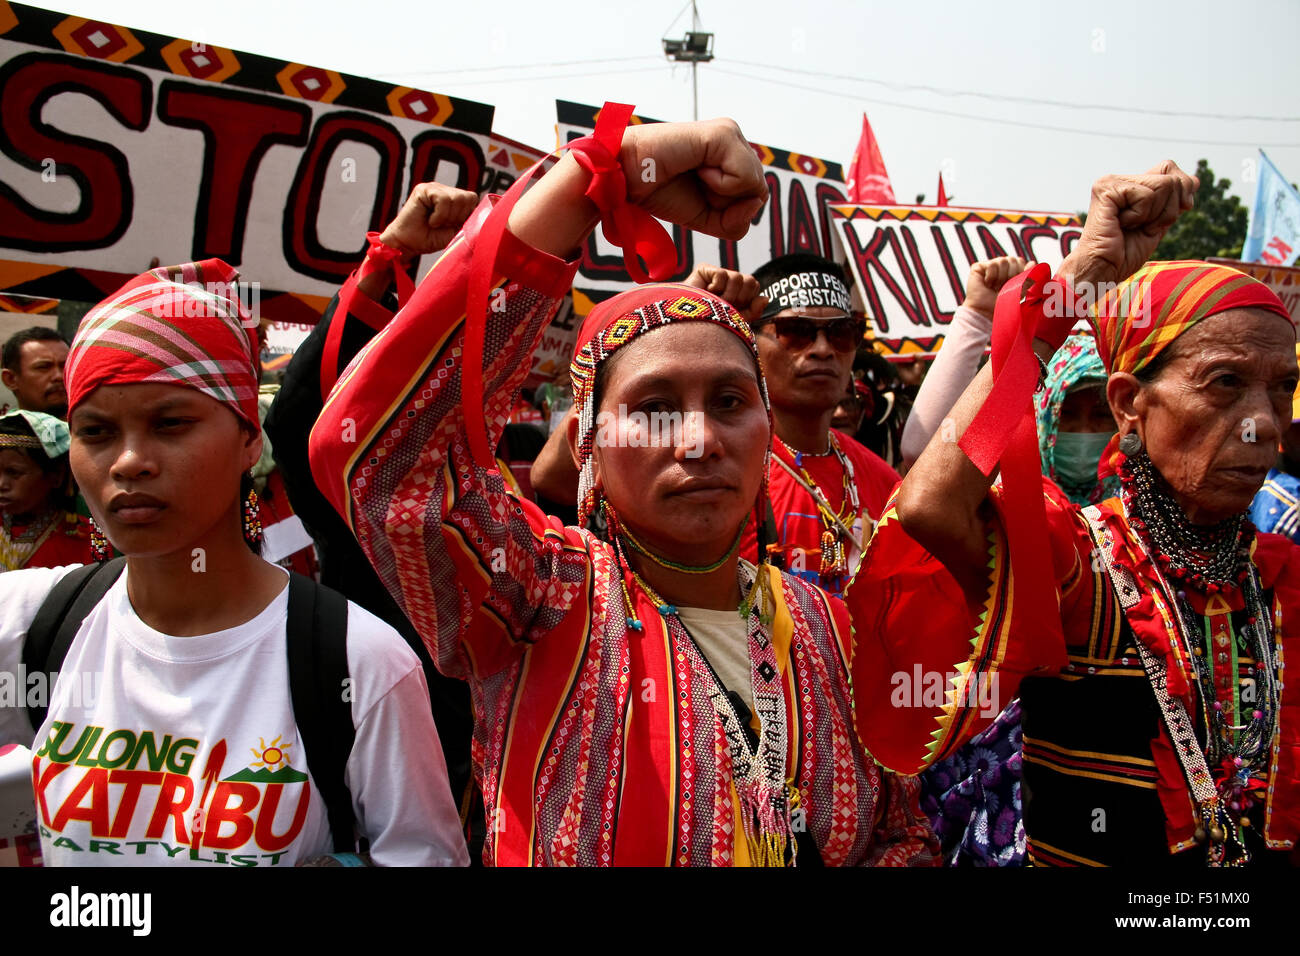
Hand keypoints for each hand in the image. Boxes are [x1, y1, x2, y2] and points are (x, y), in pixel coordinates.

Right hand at [378, 182, 479, 260]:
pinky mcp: (425, 189)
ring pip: (457, 198)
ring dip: (447, 217)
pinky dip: (439, 216)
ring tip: (435, 223)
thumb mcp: (456, 232)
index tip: (453, 227)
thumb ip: (469, 223)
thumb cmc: (430, 239)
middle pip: (468, 197)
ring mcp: (435, 188)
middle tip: (443, 225)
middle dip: (458, 217)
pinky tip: (430, 220)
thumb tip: (486, 219)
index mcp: (455, 200)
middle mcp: (446, 191)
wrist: (408, 245)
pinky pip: (443, 200)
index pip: (473, 200)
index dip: (467, 216)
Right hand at [620, 118, 767, 239]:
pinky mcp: (724, 134)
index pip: (755, 197)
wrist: (625, 175)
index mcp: (731, 157)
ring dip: (722, 195)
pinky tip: (698, 169)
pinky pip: (745, 177)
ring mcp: (730, 133)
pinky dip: (720, 186)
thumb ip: (736, 221)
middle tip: (694, 186)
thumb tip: (756, 201)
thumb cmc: (660, 192)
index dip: (730, 212)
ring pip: (756, 185)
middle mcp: (734, 141)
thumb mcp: (706, 219)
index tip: (697, 195)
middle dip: (727, 205)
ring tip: (694, 176)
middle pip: (758, 192)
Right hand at [684, 264, 766, 320]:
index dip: (748, 299)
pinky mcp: (704, 269)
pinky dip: (716, 289)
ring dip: (728, 295)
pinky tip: (705, 294)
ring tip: (715, 302)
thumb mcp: (736, 321)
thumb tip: (765, 297)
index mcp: (737, 290)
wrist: (689, 325)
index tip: (735, 309)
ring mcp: (717, 274)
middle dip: (740, 298)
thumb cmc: (712, 325)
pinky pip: (722, 275)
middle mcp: (728, 280)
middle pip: (750, 280)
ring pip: (737, 277)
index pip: (754, 285)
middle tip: (726, 306)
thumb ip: (754, 311)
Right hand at [962, 256, 1028, 318]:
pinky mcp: (979, 267)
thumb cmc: (1003, 305)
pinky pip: (991, 264)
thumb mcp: (1022, 291)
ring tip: (995, 288)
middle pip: (1013, 259)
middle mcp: (1001, 268)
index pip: (1021, 261)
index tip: (1019, 283)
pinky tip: (987, 284)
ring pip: (1002, 261)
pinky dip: (991, 276)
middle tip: (1005, 287)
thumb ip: (1028, 276)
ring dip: (1000, 277)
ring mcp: (990, 267)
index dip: (1022, 270)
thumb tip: (1032, 262)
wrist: (986, 313)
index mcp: (1012, 272)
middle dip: (1011, 275)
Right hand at [1060, 160, 1197, 290]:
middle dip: (1167, 210)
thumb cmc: (1124, 254)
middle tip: (1141, 227)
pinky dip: (1141, 216)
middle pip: (1172, 178)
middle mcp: (1120, 180)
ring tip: (1130, 227)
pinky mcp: (1106, 189)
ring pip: (1165, 185)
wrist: (1101, 271)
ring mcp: (1111, 182)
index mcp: (1131, 186)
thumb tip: (1196, 180)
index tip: (1160, 221)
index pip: (1170, 169)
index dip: (1179, 194)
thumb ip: (1175, 201)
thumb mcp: (1159, 223)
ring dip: (1154, 215)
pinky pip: (1147, 196)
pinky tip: (1120, 225)